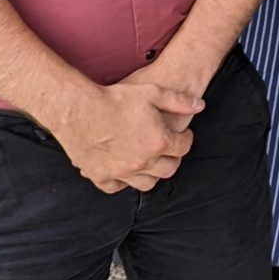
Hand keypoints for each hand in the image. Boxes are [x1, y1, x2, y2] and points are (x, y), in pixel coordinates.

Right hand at [54, 79, 201, 193]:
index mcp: (159, 142)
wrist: (78, 109)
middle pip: (169, 169)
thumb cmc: (115, 98)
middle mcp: (143, 162)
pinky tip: (125, 170)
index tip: (183, 135)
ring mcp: (122, 172)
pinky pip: (117, 187)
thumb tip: (200, 106)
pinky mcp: (101, 176)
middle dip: (173, 158)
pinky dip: (123, 181)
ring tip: (150, 161)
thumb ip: (179, 101)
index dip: (186, 139)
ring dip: (152, 173)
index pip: (183, 147)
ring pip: (146, 183)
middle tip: (169, 149)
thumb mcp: (152, 92)